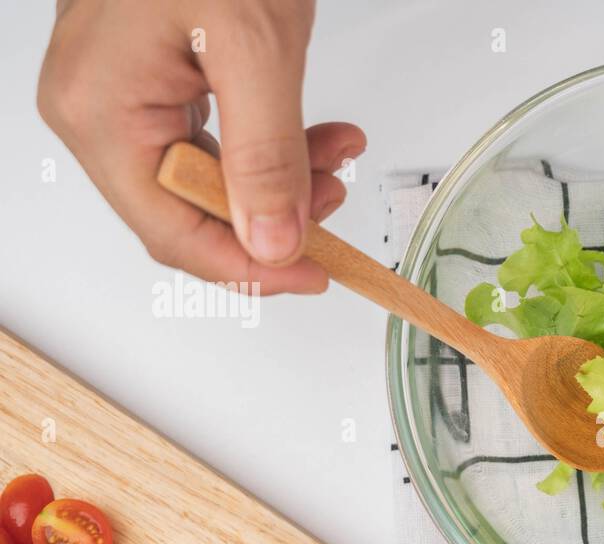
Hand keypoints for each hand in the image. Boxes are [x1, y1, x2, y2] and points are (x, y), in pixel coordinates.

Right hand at [38, 0, 365, 292]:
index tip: (315, 272)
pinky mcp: (151, 77)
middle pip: (190, 212)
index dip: (249, 267)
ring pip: (208, 179)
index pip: (174, 233)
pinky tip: (317, 135)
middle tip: (335, 203)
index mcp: (102, 113)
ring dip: (283, 180)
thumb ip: (265, 156)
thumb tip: (273, 244)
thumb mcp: (254, 45)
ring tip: (338, 153)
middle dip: (274, 217)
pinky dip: (271, 144)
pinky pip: (212, 139)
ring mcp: (120, 94)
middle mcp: (98, 110)